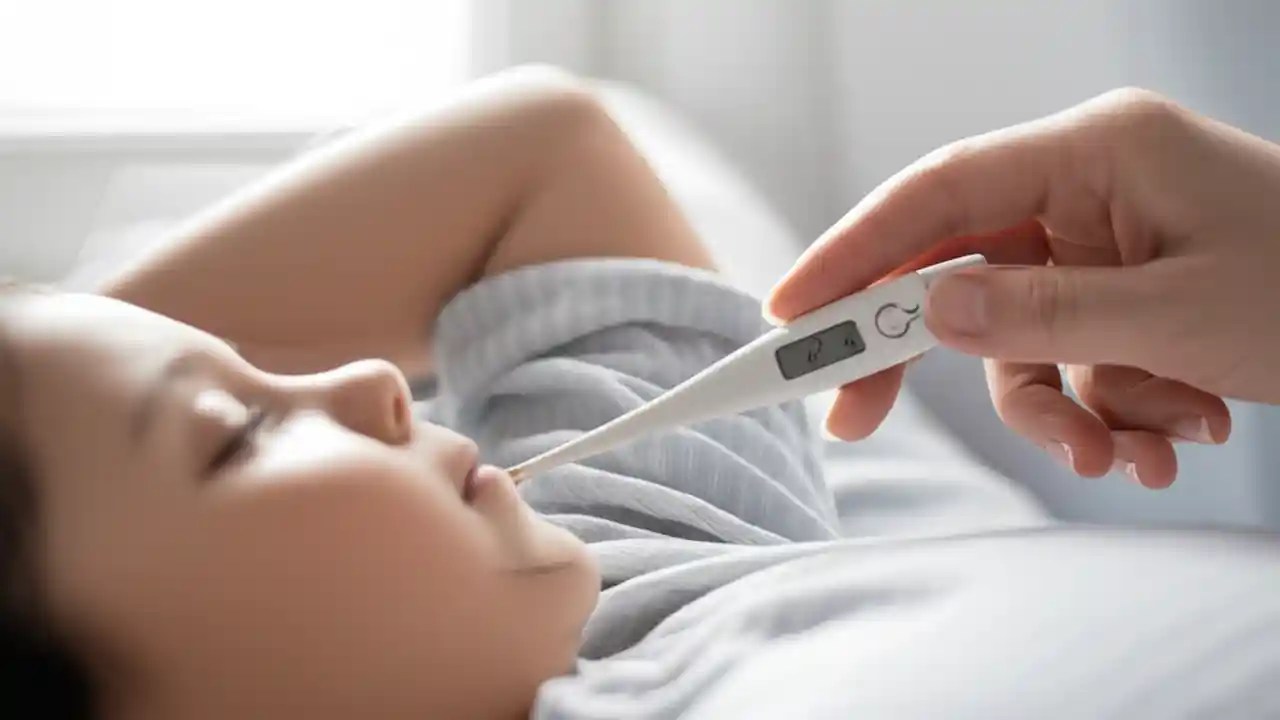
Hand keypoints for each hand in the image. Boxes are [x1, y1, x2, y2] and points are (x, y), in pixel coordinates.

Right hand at [767, 89, 1279, 487]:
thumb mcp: (1176, 313)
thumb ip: (1040, 314)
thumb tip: (925, 316)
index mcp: (1094, 150)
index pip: (937, 193)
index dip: (852, 252)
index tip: (789, 313)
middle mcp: (1085, 189)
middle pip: (954, 267)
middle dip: (924, 355)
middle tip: (855, 420)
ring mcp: (1101, 244)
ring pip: (1016, 339)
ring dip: (1061, 412)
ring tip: (1132, 454)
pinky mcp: (1120, 296)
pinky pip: (1068, 363)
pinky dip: (1105, 412)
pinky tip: (1175, 436)